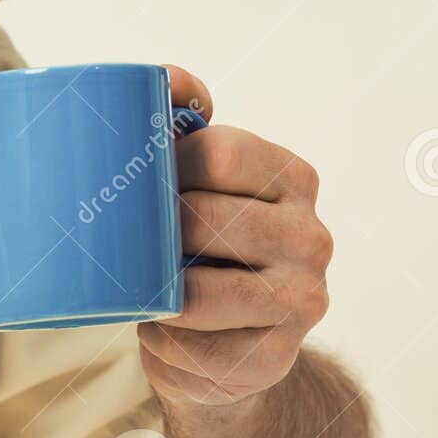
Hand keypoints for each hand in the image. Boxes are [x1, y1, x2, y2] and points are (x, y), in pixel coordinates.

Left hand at [138, 67, 332, 408]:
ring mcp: (301, 301)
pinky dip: (160, 341)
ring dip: (152, 293)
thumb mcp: (203, 181)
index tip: (136, 181)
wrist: (235, 347)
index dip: (162, 166)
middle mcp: (311, 237)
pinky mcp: (274, 359)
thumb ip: (185, 124)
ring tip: (143, 289)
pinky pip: (191, 346)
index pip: (218, 153)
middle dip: (150, 234)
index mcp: (294, 179)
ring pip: (194, 292)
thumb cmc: (203, 245)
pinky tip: (162, 331)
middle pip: (199, 219)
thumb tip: (170, 78)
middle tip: (125, 242)